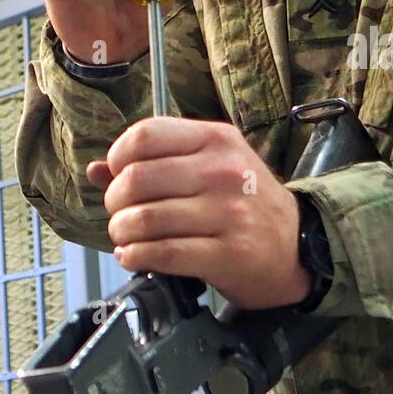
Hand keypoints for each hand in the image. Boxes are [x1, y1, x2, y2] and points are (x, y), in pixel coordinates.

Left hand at [87, 118, 312, 309]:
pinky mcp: (228, 253)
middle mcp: (223, 171)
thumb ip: (155, 162)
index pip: (144, 136)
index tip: (118, 176)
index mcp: (216, 140)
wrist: (296, 245)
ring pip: (144, 220)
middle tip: (120, 214)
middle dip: (115, 202)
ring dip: (122, 233)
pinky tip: (134, 256)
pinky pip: (162, 253)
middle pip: (136, 179)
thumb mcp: (211, 165)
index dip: (118, 158)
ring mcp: (228, 213)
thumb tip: (96, 170)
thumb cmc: (245, 202)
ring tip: (126, 237)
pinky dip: (136, 257)